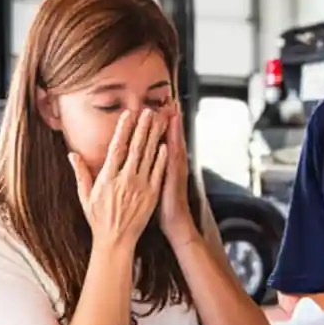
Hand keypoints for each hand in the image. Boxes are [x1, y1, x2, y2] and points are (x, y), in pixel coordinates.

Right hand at [69, 108, 168, 249]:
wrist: (116, 241)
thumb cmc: (98, 219)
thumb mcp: (85, 196)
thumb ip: (81, 173)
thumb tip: (72, 154)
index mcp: (108, 177)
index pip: (117, 147)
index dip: (123, 129)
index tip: (128, 114)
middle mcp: (125, 179)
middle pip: (136, 147)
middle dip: (143, 127)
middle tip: (149, 111)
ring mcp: (140, 186)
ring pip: (149, 156)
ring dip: (154, 137)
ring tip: (159, 121)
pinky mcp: (151, 194)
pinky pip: (158, 172)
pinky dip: (161, 158)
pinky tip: (165, 145)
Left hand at [157, 101, 197, 248]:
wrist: (176, 223)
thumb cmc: (162, 205)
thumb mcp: (156, 183)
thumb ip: (152, 167)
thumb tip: (147, 156)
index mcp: (164, 164)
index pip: (162, 139)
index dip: (162, 124)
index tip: (160, 107)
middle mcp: (173, 165)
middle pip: (172, 138)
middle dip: (171, 120)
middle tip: (171, 101)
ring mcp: (175, 172)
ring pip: (175, 147)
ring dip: (174, 131)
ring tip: (174, 113)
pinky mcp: (174, 182)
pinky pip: (174, 165)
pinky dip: (173, 153)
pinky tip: (172, 142)